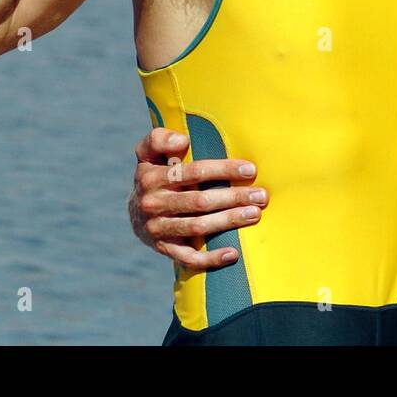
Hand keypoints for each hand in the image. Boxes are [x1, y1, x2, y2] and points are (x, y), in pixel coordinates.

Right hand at [128, 127, 267, 271]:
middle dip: (234, 197)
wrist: (135, 212)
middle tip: (261, 196)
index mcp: (152, 177)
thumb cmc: (155, 173)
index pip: (193, 172)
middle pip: (200, 201)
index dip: (223, 170)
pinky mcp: (163, 249)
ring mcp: (157, 228)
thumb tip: (182, 140)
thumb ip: (160, 139)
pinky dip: (211, 258)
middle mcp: (153, 203)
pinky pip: (188, 257)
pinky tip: (234, 253)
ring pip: (198, 227)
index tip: (250, 169)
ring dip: (229, 221)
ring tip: (254, 214)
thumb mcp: (149, 152)